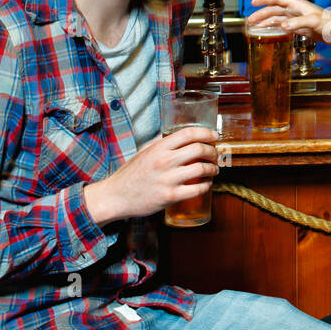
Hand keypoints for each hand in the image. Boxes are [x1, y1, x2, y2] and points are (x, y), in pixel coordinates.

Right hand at [83, 125, 219, 224]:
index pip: (188, 133)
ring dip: (213, 169)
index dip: (205, 132)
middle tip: (215, 155)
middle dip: (212, 151)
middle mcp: (164, 161)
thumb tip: (178, 138)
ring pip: (201, 169)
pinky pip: (197, 189)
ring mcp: (167, 179)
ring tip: (214, 170)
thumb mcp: (143, 152)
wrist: (116, 196)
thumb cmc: (129, 175)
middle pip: (199, 149)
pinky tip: (207, 184)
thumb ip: (160, 144)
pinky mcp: (170, 196)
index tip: (214, 135)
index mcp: (158, 147)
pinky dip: (207, 186)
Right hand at [250, 0, 330, 44]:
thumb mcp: (312, 22)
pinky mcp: (301, 27)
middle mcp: (296, 10)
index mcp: (298, 5)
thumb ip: (296, 23)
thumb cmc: (330, 24)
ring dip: (267, 22)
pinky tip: (269, 31)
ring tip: (255, 26)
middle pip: (275, 10)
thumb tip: (282, 26)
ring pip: (278, 19)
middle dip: (262, 14)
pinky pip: (284, 26)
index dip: (265, 0)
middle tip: (250, 20)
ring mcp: (298, 19)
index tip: (253, 3)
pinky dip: (275, 28)